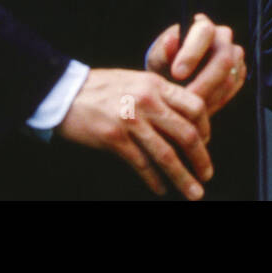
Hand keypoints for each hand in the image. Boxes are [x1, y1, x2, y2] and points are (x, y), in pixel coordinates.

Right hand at [56, 68, 211, 198]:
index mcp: (156, 84)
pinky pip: (142, 164)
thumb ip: (160, 96)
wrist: (65, 91)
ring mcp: (131, 120)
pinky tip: (161, 189)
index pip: (195, 106)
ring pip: (167, 154)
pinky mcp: (114, 138)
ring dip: (183, 177)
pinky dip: (154, 180)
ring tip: (194, 191)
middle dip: (201, 158)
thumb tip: (183, 120)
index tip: (206, 143)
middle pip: (187, 133)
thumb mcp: (136, 80)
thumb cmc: (101, 88)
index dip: (206, 128)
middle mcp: (147, 101)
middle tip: (207, 173)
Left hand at [147, 13, 246, 116]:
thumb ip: (163, 52)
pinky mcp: (239, 72)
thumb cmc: (165, 63)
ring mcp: (235, 54)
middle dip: (204, 84)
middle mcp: (223, 35)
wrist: (176, 76)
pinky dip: (216, 102)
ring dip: (209, 97)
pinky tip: (200, 108)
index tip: (176, 74)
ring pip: (229, 78)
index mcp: (201, 25)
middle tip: (185, 101)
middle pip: (223, 59)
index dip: (192, 54)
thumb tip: (170, 40)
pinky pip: (232, 90)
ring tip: (190, 109)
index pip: (204, 32)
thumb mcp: (158, 58)